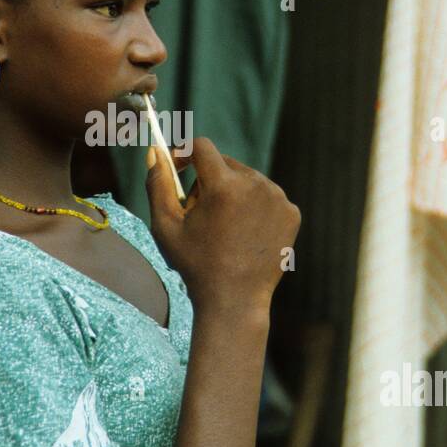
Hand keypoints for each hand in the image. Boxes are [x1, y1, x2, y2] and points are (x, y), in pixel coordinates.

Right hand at [145, 137, 300, 314]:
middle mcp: (256, 184)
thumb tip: (155, 152)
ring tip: (223, 227)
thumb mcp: (166, 225)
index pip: (202, 146)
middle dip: (207, 180)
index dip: (185, 153)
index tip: (178, 168)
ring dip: (231, 192)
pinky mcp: (291, 213)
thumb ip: (158, 184)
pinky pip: (266, 196)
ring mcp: (278, 198)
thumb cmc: (195, 264)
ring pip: (247, 179)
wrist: (235, 300)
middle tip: (199, 213)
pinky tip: (244, 233)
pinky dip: (254, 207)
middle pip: (224, 164)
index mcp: (224, 185)